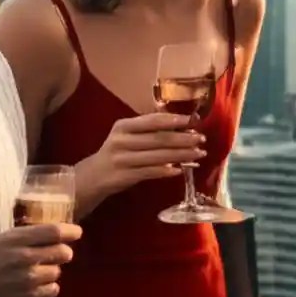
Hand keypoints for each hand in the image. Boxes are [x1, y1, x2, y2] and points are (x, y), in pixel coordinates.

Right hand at [0, 223, 81, 296]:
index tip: (77, 233)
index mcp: (16, 240)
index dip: (71, 231)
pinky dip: (48, 288)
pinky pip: (52, 290)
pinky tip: (35, 286)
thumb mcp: (2, 240)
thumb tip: (55, 232)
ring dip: (51, 271)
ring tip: (35, 273)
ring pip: (57, 272)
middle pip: (63, 252)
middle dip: (63, 252)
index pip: (54, 232)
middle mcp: (24, 259)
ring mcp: (27, 281)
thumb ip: (28, 236)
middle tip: (55, 255)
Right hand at [82, 112, 205, 193]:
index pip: (152, 121)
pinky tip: (180, 169)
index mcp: (123, 126)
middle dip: (183, 139)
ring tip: (198, 154)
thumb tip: (183, 127)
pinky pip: (150, 172)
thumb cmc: (118, 151)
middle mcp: (121, 141)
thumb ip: (149, 131)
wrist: (94, 175)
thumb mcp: (127, 135)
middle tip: (201, 139)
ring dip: (181, 155)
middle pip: (158, 139)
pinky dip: (166, 170)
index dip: (173, 120)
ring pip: (157, 156)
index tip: (192, 120)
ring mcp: (122, 159)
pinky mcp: (125, 176)